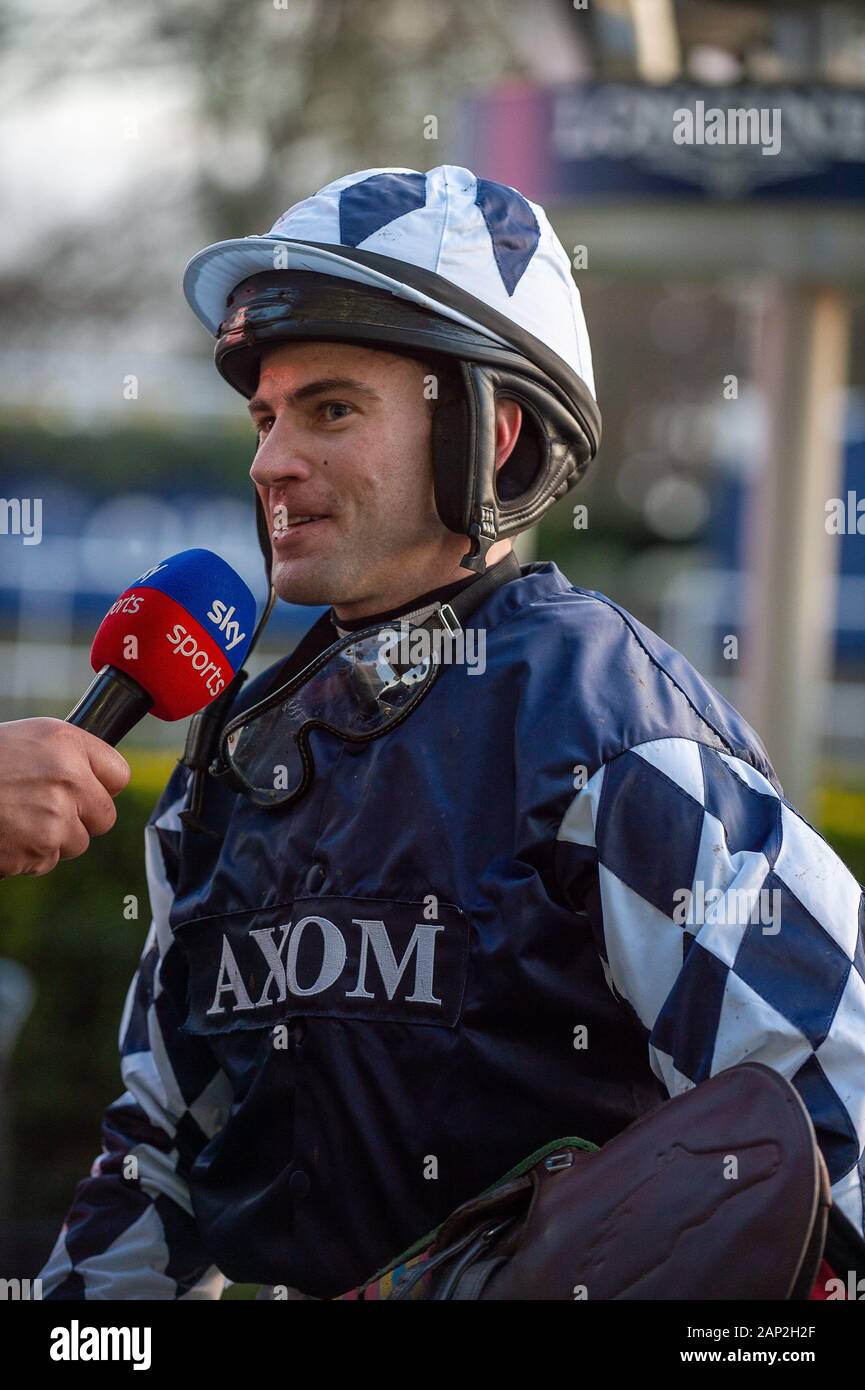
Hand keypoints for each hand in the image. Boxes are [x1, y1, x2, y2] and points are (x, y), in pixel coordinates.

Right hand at [0, 718, 130, 876]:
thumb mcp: (30, 738)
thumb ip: (70, 756)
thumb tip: (101, 779)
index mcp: (67, 744)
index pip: (119, 774)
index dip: (101, 783)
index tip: (88, 786)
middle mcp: (68, 780)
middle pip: (105, 816)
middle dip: (81, 817)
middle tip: (46, 806)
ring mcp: (53, 820)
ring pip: (76, 843)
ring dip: (52, 837)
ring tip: (17, 816)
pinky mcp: (35, 853)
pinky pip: (45, 861)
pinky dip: (27, 854)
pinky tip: (6, 832)